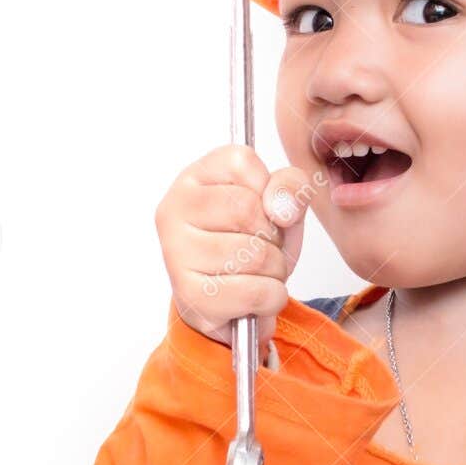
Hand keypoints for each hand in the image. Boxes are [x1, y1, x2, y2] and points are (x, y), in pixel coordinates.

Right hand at [157, 146, 321, 347]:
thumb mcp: (279, 205)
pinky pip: (255, 292)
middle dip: (274, 236)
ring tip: (260, 272)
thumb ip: (290, 185)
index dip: (268, 190)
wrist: (229, 303)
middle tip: (264, 246)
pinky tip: (257, 296)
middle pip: (248, 209)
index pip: (241, 162)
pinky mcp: (190, 295)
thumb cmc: (250, 244)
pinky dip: (272, 297)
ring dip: (276, 270)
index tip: (261, 209)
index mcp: (194, 177)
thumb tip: (281, 208)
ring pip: (255, 255)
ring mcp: (177, 253)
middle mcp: (175, 209)